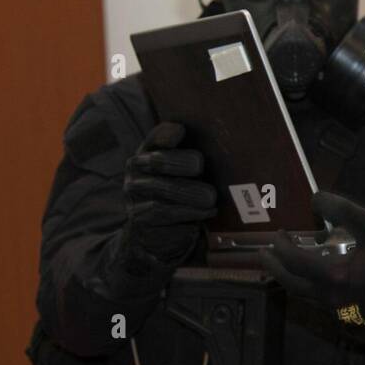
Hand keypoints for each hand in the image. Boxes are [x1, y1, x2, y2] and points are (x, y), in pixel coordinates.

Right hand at [118, 122, 216, 277]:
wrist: (158, 234)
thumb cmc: (180, 195)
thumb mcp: (185, 174)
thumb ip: (195, 160)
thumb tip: (230, 151)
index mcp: (149, 153)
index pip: (156, 138)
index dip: (167, 133)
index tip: (181, 130)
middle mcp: (136, 171)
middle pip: (158, 161)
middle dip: (181, 162)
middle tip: (199, 166)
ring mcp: (135, 196)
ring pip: (162, 189)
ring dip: (190, 193)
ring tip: (210, 197)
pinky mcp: (140, 218)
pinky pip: (166, 213)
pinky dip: (190, 212)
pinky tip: (207, 212)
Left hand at [260, 191, 364, 327]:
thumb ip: (344, 211)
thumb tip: (315, 198)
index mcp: (337, 276)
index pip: (295, 261)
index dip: (281, 246)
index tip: (277, 233)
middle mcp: (334, 297)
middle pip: (293, 284)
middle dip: (276, 267)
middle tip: (265, 252)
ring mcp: (343, 309)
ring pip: (305, 296)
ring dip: (290, 279)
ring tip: (283, 263)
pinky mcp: (353, 313)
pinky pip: (320, 301)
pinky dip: (308, 287)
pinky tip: (312, 276)